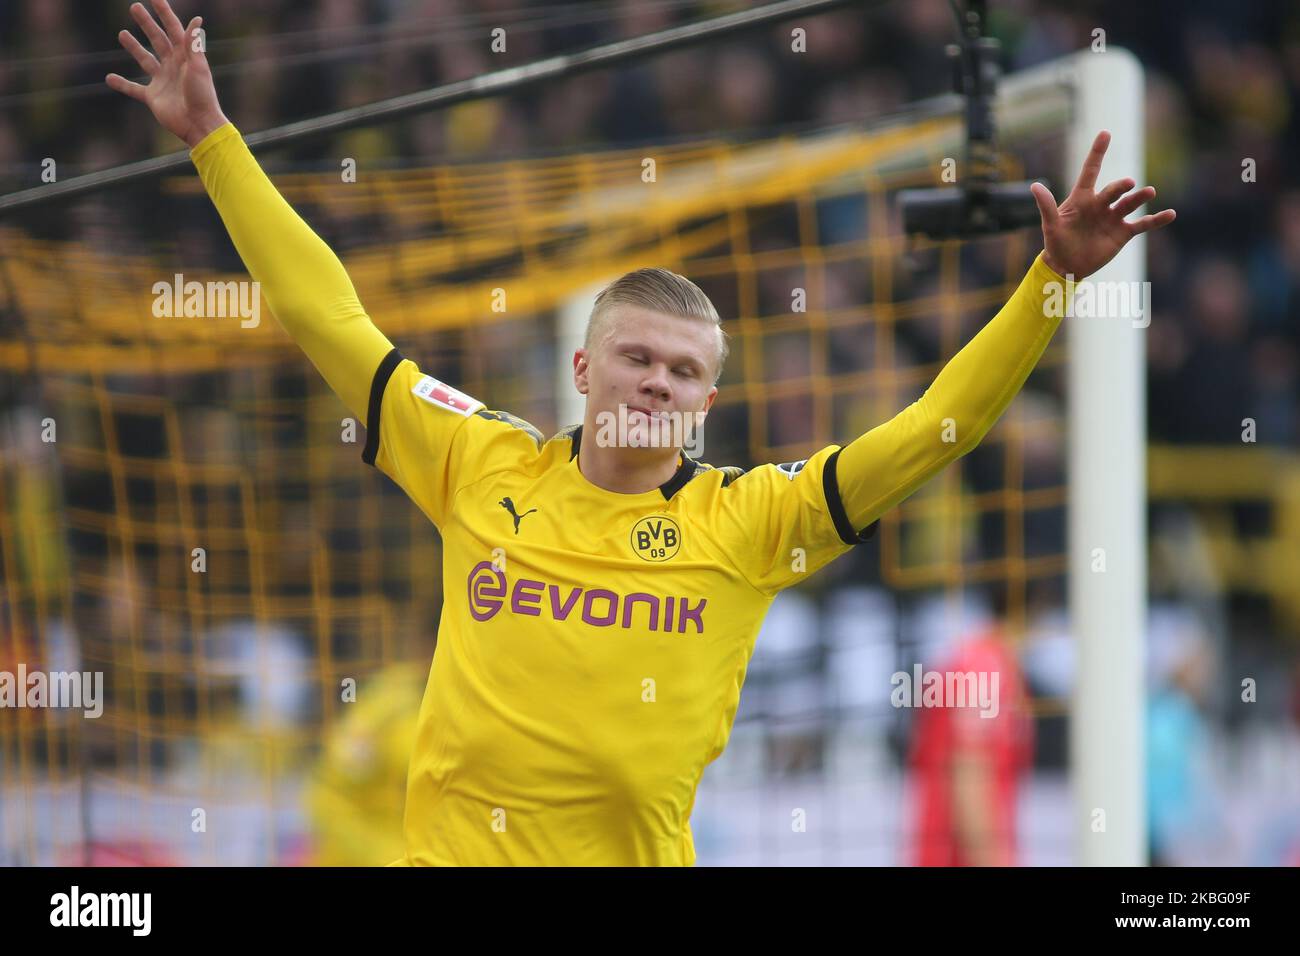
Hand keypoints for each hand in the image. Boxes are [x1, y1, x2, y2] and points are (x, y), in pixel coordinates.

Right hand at [106, 0, 227, 148]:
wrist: (199, 125)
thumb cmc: (202, 96)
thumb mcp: (198, 68)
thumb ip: (193, 44)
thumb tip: (196, 19)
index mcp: (185, 56)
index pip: (173, 29)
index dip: (164, 12)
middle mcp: (173, 66)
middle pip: (157, 39)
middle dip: (146, 23)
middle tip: (134, 8)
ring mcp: (162, 81)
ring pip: (145, 59)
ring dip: (134, 47)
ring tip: (122, 34)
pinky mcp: (153, 97)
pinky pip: (134, 89)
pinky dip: (122, 84)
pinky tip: (109, 78)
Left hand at [1030, 130, 1175, 279]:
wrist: (1067, 266)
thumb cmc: (1056, 242)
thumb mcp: (1050, 225)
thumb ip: (1046, 206)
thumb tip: (1034, 186)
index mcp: (1082, 198)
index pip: (1090, 171)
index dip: (1097, 153)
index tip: (1105, 134)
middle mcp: (1100, 204)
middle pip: (1113, 190)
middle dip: (1121, 186)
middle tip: (1128, 184)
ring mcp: (1113, 217)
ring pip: (1130, 204)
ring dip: (1140, 198)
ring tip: (1149, 192)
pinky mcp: (1123, 233)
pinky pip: (1143, 224)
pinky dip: (1156, 220)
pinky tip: (1170, 214)